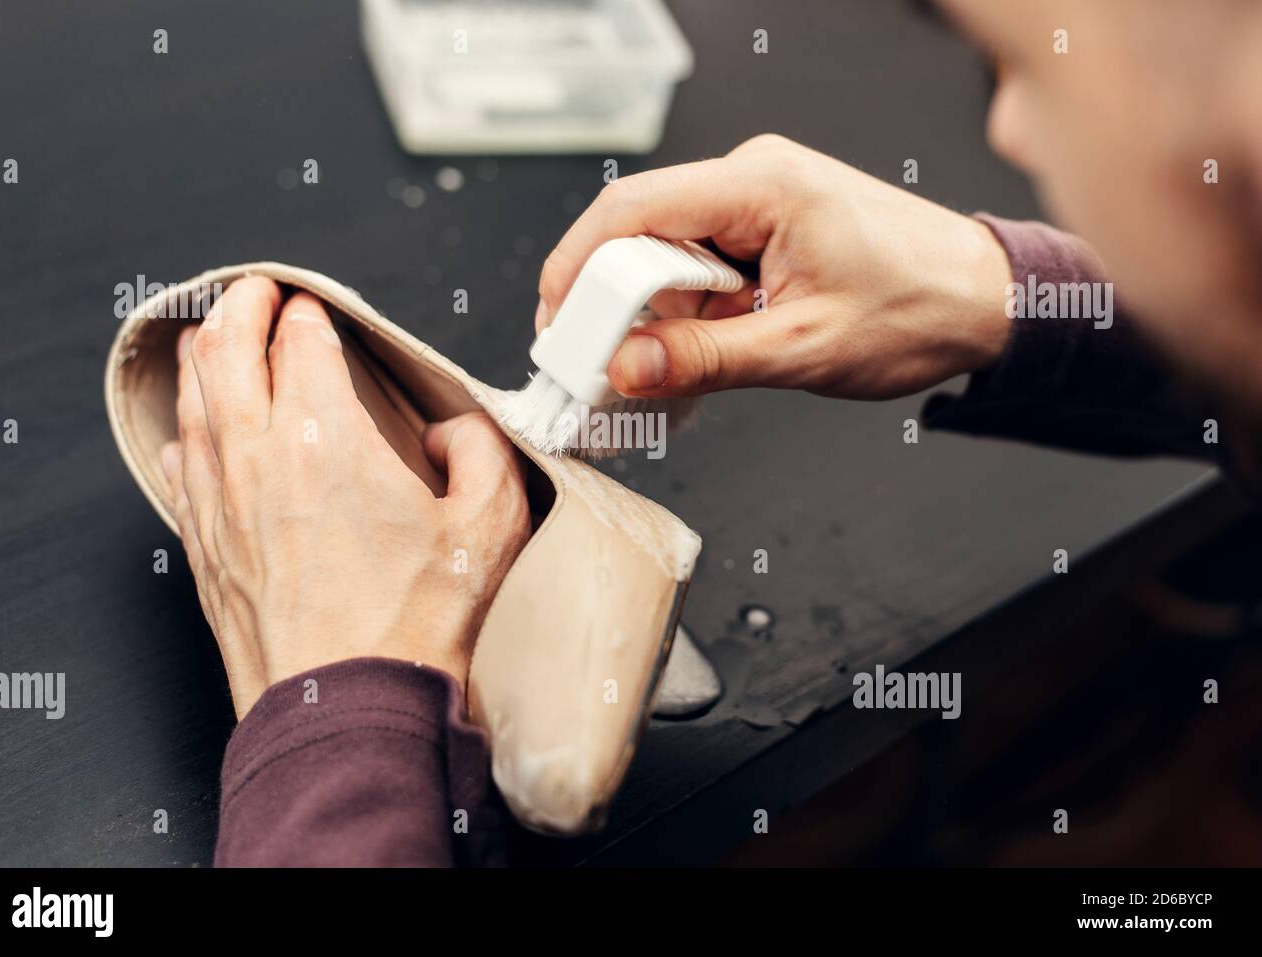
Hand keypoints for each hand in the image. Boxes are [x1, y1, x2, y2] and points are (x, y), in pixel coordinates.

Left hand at [161, 277, 529, 717]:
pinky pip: (179, 468)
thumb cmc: (413, 624)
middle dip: (238, 308)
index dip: (306, 313)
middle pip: (226, 350)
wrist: (349, 705)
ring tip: (210, 338)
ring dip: (201, 357)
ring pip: (193, 402)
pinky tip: (188, 435)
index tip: (311, 308)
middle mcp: (259, 456)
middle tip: (251, 292)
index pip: (300, 341)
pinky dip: (183, 433)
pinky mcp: (205, 547)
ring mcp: (221, 502)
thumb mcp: (492, 524)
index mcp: (326, 437)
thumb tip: (451, 433)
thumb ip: (482, 451)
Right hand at [537, 134, 1012, 399]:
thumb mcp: (803, 348)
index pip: (634, 208)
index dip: (578, 266)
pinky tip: (695, 350)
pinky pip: (703, 261)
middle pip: (643, 227)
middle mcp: (756, 176)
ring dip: (653, 309)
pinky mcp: (769, 226)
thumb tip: (628, 366)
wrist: (990, 301)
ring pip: (670, 249)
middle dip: (610, 297)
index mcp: (764, 185)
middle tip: (597, 360)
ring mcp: (762, 198)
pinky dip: (688, 308)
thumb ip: (707, 358)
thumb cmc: (921, 309)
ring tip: (658, 367)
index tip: (555, 324)